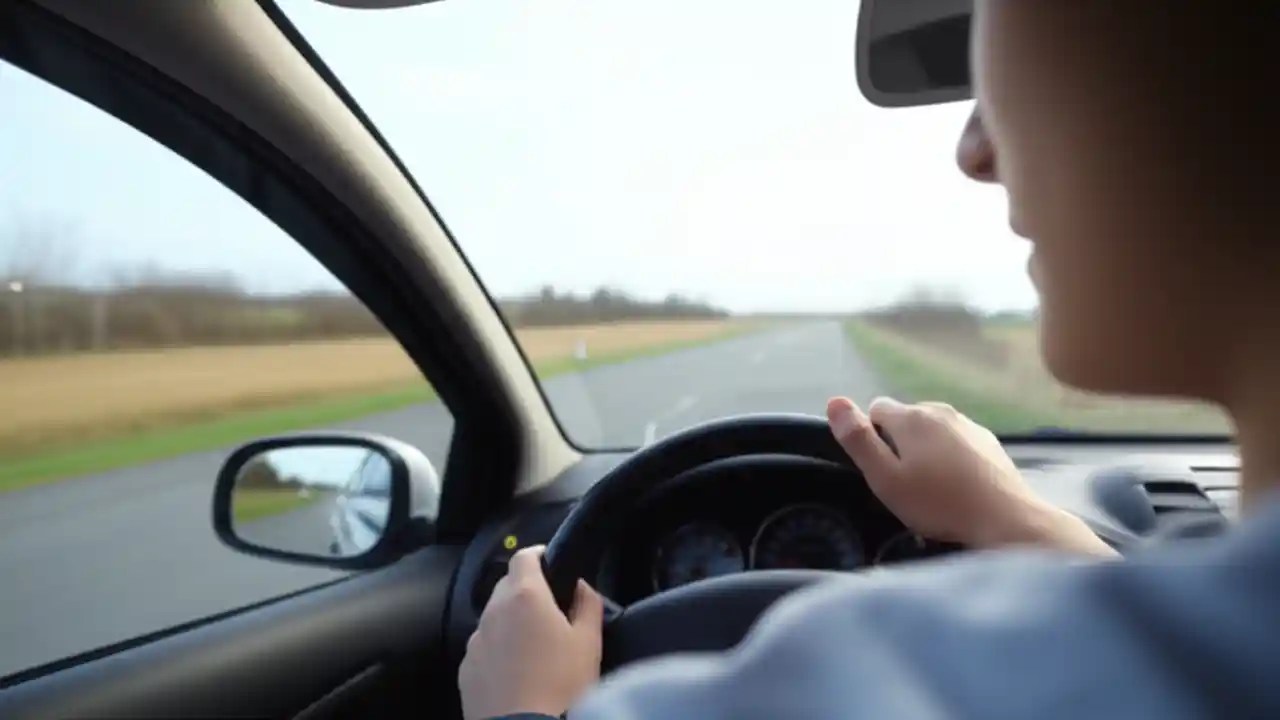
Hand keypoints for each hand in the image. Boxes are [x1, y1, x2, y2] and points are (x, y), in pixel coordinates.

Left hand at [459, 546, 603, 719]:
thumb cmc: (562, 685)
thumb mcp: (589, 642)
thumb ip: (588, 604)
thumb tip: (582, 587)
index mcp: (525, 596)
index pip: (525, 556)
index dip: (540, 557)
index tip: (553, 567)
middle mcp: (493, 612)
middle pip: (507, 586)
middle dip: (528, 592)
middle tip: (552, 613)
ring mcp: (475, 642)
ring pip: (494, 618)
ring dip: (511, 623)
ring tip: (535, 649)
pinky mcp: (465, 670)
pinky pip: (484, 649)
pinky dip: (498, 651)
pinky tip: (517, 673)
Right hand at [827, 396, 1114, 555]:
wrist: (1006, 519)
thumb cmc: (939, 504)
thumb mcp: (886, 479)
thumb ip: (859, 441)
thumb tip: (835, 402)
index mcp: (911, 417)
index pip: (875, 409)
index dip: (872, 438)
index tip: (882, 470)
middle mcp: (940, 410)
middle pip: (905, 418)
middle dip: (899, 443)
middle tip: (906, 483)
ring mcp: (968, 424)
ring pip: (932, 430)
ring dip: (925, 450)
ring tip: (933, 488)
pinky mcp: (989, 441)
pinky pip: (956, 442)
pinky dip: (950, 457)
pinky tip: (958, 486)